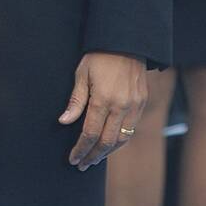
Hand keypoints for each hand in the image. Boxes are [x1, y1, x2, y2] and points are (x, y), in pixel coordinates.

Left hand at [59, 52, 147, 169]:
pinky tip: (110, 143)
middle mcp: (121, 106)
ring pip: (122, 139)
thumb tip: (63, 122)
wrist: (126, 41)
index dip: (80, 149)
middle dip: (93, 156)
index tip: (73, 159)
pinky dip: (120, 140)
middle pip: (106, 142)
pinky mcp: (142, 102)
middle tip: (83, 165)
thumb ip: (75, 100)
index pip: (90, 133)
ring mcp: (134, 105)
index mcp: (103, 99)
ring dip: (107, 152)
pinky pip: (131, 128)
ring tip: (95, 157)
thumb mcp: (82, 73)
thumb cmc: (99, 55)